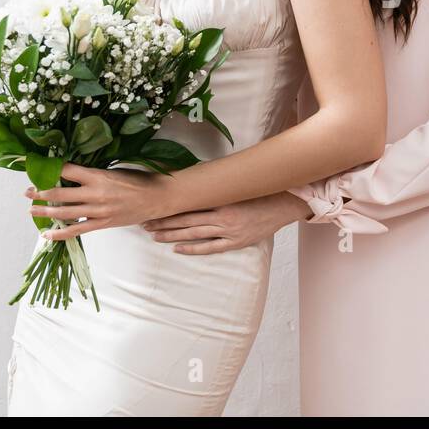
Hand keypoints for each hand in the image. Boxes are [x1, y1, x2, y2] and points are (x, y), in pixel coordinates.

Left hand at [23, 162, 169, 240]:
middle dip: (40, 192)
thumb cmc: (138, 181)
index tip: (38, 168)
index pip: (67, 170)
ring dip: (45, 211)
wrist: (157, 198)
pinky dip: (60, 232)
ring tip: (31, 210)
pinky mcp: (103, 223)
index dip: (51, 169)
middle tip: (27, 192)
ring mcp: (98, 210)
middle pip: (60, 193)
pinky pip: (77, 229)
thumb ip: (93, 174)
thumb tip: (72, 175)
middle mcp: (95, 193)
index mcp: (98, 175)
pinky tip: (47, 233)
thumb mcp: (114, 171)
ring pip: (65, 212)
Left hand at [140, 192, 312, 254]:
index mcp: (222, 199)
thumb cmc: (259, 192)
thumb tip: (194, 179)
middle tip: (145, 224)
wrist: (284, 204)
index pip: (188, 205)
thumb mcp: (236, 185)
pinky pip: (210, 247)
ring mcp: (229, 231)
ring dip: (172, 235)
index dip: (169, 208)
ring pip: (194, 234)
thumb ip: (216, 185)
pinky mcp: (236, 242)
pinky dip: (193, 248)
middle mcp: (222, 216)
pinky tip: (177, 248)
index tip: (152, 208)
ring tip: (154, 236)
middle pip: (186, 220)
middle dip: (164, 222)